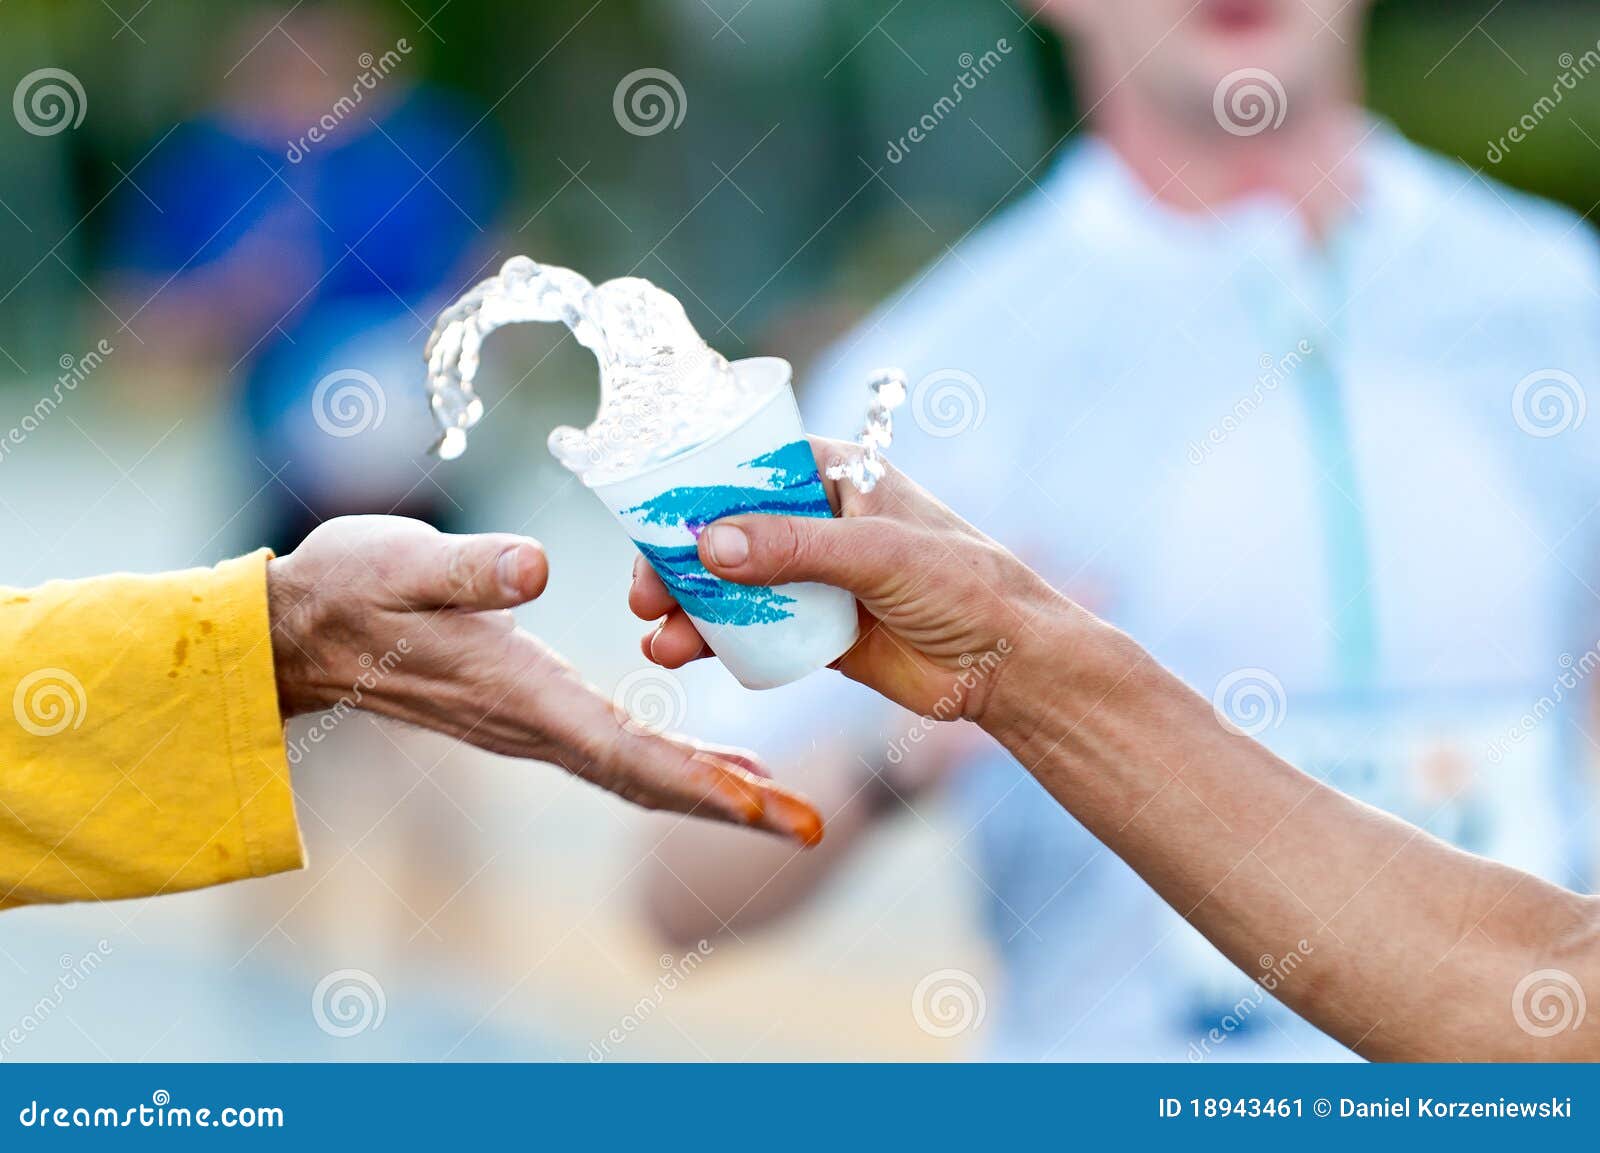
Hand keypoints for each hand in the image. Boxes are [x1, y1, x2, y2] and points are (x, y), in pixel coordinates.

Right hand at [267, 515, 821, 844]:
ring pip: (639, 775)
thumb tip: (535, 570)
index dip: (693, 778)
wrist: (305, 629)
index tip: (759, 802)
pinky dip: (679, 769)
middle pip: (649, 782)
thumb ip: (469, 569)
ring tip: (784, 804)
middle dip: (730, 807)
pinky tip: (720, 765)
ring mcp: (535, 727)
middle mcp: (535, 726)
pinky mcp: (535, 713)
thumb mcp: (405, 562)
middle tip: (807, 825)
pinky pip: (621, 754)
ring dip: (714, 793)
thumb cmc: (354, 586)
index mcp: (520, 694)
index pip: (622, 750)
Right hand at [629, 437, 1086, 735]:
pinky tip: (682, 655)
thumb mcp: (879, 556)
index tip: (648, 517)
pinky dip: (714, 641)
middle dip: (679, 558)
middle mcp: (818, 523)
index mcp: (837, 477)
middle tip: (644, 591)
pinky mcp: (816, 631)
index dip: (695, 487)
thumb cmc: (963, 585)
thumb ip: (796, 549)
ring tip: (655, 634)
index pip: (750, 465)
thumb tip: (710, 545)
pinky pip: (752, 630)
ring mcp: (814, 579)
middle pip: (727, 529)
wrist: (1009, 665)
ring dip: (689, 605)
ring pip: (732, 584)